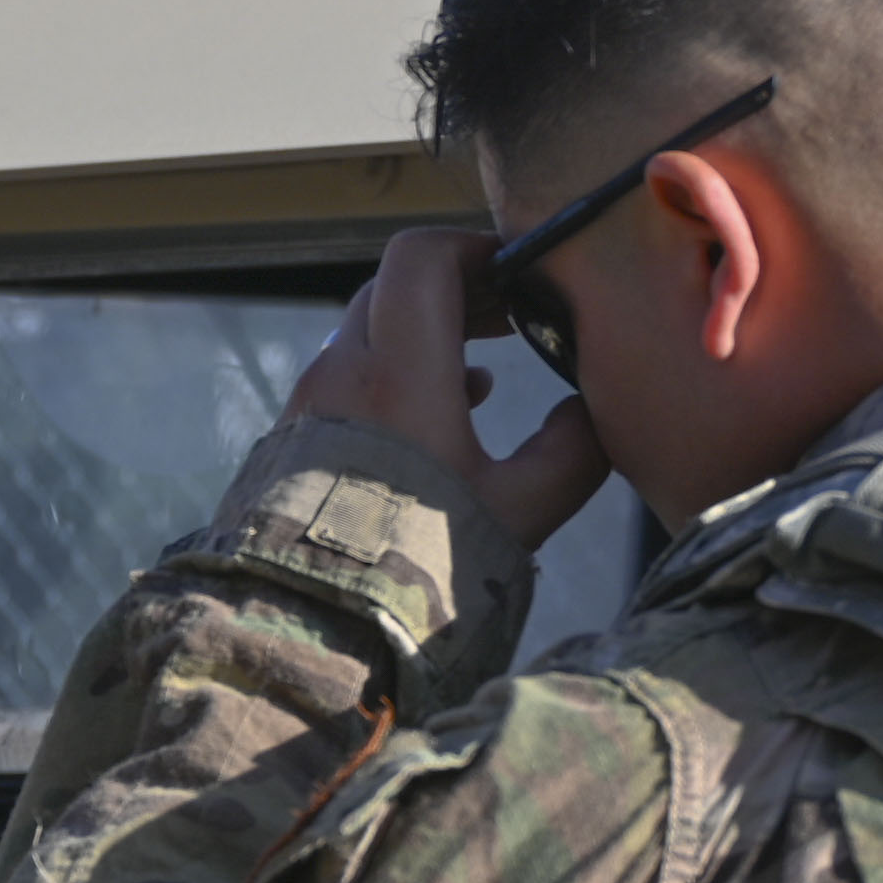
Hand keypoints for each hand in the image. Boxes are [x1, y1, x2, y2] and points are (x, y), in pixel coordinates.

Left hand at [284, 229, 615, 552]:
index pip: (422, 258)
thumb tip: (594, 411)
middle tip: (512, 316)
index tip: (520, 272)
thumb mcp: (521, 512)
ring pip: (366, 338)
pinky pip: (343, 385)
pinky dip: (390, 380)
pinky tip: (432, 423)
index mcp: (398, 371)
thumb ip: (573, 451)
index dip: (474, 249)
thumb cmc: (421, 568)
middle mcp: (341, 374)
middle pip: (393, 290)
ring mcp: (307, 408)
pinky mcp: (288, 445)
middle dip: (457, 291)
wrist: (311, 633)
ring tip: (483, 377)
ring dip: (424, 339)